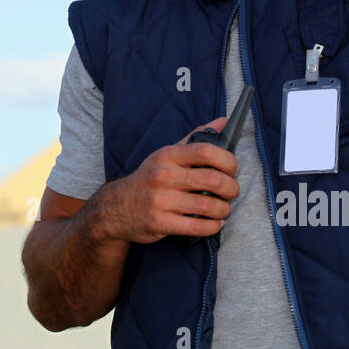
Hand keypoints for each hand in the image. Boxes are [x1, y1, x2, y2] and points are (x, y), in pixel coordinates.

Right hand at [96, 116, 239, 243]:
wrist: (116, 207)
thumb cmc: (149, 178)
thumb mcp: (168, 154)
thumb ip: (196, 138)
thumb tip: (223, 121)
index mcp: (168, 156)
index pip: (206, 151)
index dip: (227, 160)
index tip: (232, 169)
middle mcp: (164, 176)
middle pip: (212, 180)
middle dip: (231, 188)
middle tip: (231, 192)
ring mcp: (161, 200)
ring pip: (208, 206)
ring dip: (224, 210)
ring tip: (223, 209)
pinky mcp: (160, 223)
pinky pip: (197, 227)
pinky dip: (213, 226)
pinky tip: (214, 223)